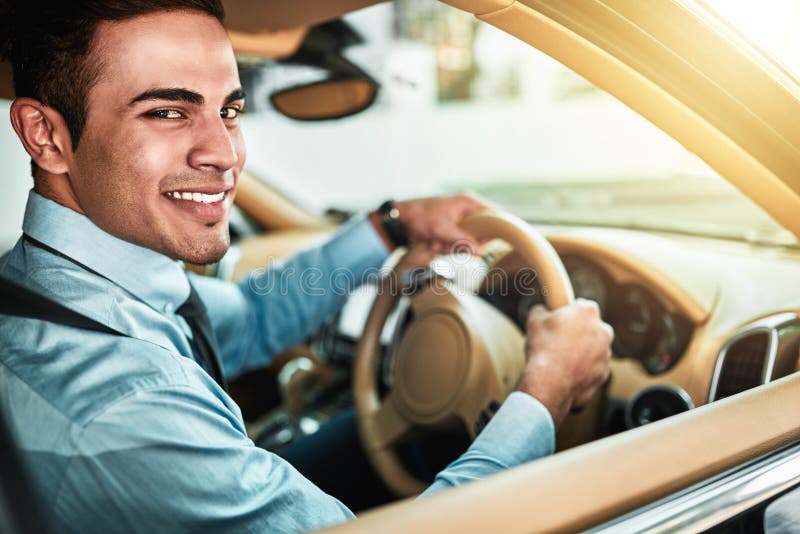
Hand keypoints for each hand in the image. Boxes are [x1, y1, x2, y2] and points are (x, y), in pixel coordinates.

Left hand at [370, 194, 491, 254]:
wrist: (400, 219)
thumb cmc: (421, 217)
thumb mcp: (443, 230)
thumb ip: (464, 241)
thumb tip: (481, 251)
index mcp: (468, 203)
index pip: (494, 215)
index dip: (494, 230)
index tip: (489, 243)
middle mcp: (466, 210)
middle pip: (479, 233)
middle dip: (463, 244)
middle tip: (448, 244)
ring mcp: (457, 220)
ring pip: (465, 242)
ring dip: (450, 247)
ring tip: (435, 242)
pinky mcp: (449, 229)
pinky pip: (454, 243)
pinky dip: (443, 246)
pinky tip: (431, 243)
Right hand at [515, 299, 612, 425]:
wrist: (549, 383)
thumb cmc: (542, 348)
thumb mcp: (534, 319)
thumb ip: (542, 310)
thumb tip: (543, 311)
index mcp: (588, 311)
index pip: (580, 305)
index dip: (567, 312)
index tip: (557, 320)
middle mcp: (603, 330)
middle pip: (590, 326)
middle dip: (578, 331)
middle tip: (558, 339)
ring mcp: (606, 353)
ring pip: (593, 348)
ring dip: (581, 350)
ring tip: (560, 358)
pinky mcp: (603, 373)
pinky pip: (592, 367)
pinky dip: (582, 368)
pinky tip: (565, 372)